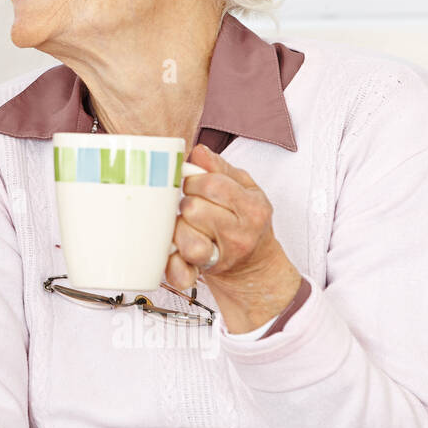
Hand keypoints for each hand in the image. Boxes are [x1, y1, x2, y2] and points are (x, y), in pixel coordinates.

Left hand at [165, 144, 301, 332]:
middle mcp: (240, 235)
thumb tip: (198, 152)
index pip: (213, 184)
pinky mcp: (204, 275)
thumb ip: (220, 168)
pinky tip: (173, 255)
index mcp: (252, 208)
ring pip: (186, 239)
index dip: (194, 180)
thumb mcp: (244, 188)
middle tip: (191, 207)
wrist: (254, 265)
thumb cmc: (245, 220)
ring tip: (187, 227)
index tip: (190, 183)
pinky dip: (173, 265)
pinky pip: (182, 272)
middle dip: (186, 203)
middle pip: (194, 209)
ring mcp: (222, 257)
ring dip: (178, 230)